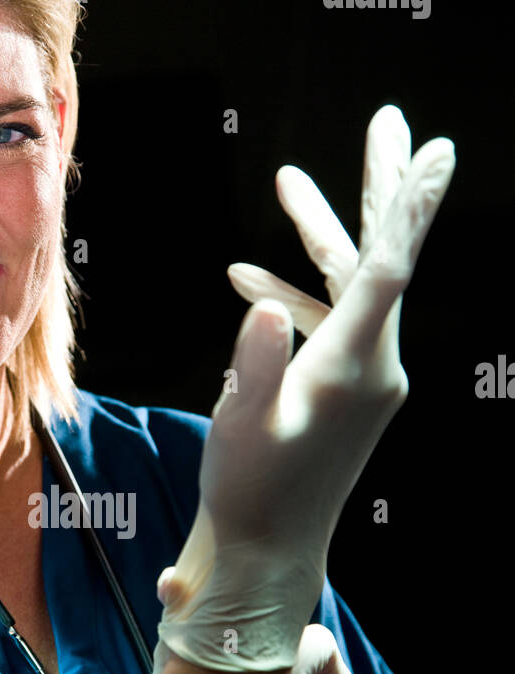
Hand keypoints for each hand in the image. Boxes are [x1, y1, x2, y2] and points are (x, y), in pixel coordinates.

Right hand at [153, 107, 453, 673]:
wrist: (268, 549)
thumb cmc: (250, 491)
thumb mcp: (239, 423)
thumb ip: (253, 361)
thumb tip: (262, 308)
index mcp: (352, 367)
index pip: (388, 269)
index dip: (408, 204)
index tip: (434, 150)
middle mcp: (375, 366)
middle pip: (381, 260)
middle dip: (379, 190)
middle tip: (393, 124)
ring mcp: (368, 377)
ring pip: (349, 288)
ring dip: (317, 240)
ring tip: (286, 182)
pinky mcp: (351, 389)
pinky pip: (329, 327)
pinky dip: (294, 301)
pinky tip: (246, 285)